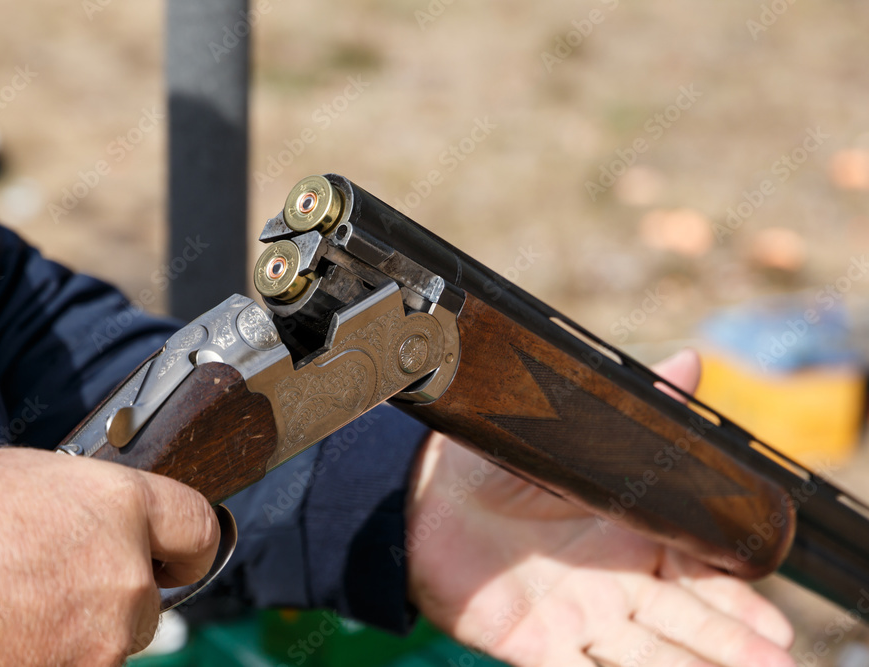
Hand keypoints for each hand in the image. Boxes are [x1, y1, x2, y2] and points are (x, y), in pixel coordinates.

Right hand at [0, 447, 218, 665]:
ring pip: (113, 639)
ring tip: (18, 610)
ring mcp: (103, 640)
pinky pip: (82, 664)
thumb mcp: (21, 478)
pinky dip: (55, 655)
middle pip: (148, 595)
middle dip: (114, 593)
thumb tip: (90, 513)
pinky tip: (11, 637)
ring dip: (81, 631)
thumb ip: (81, 500)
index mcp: (121, 506)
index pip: (198, 528)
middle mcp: (126, 576)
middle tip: (56, 582)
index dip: (184, 544)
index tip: (173, 555)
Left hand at [407, 350, 795, 666]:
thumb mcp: (567, 432)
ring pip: (647, 655)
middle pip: (685, 620)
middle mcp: (613, 583)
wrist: (421, 498)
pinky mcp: (535, 644)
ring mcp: (578, 617)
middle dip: (729, 642)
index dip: (735, 595)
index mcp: (628, 534)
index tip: (773, 616)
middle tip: (776, 663)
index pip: (696, 569)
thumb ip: (631, 410)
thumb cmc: (496, 462)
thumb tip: (689, 362)